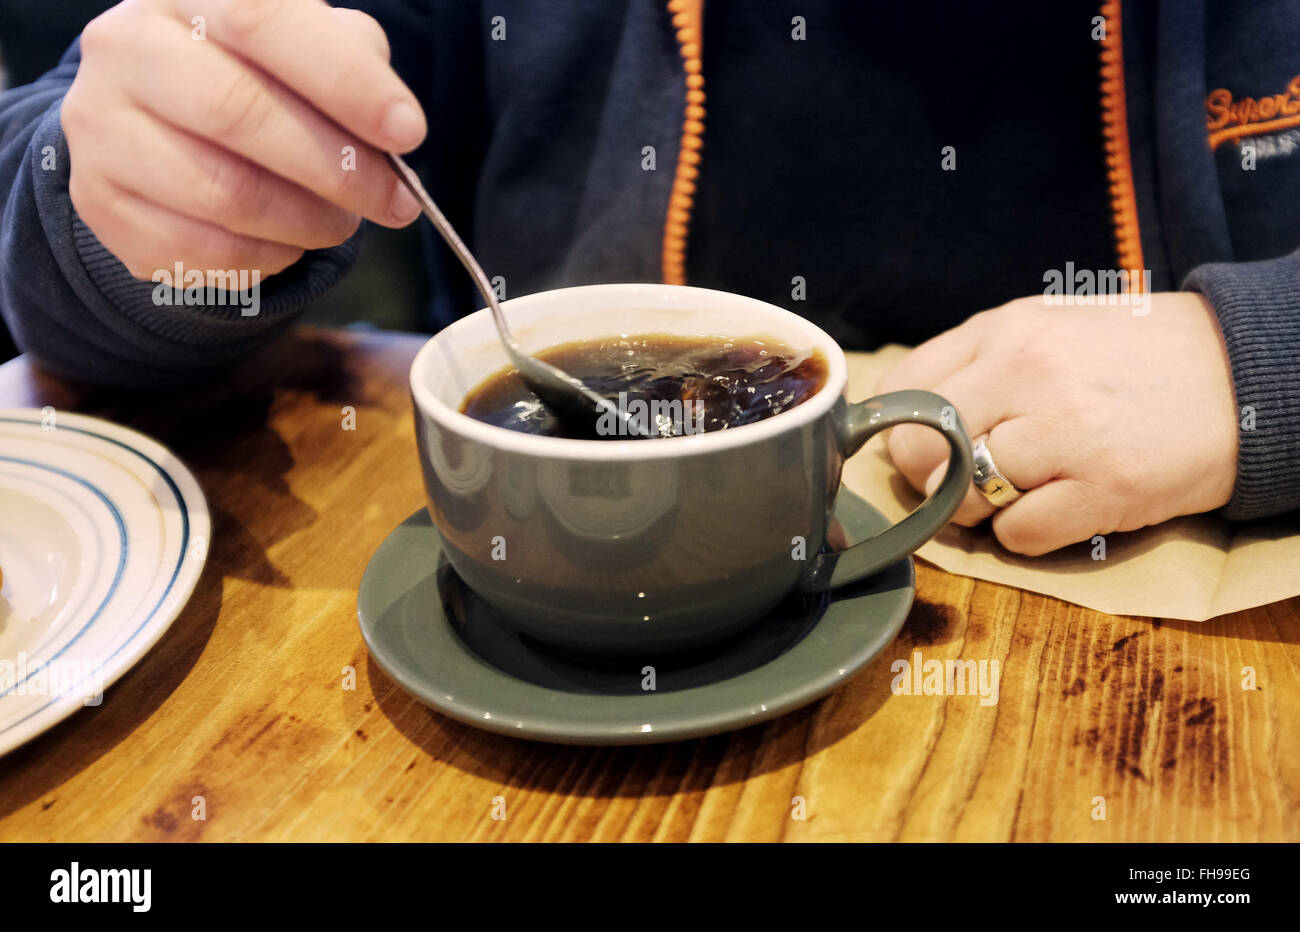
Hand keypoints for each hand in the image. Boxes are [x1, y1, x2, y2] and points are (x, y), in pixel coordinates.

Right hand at [62, 0, 426, 280]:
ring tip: (343, 222)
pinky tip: (291, 242)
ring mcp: (102, 130)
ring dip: (308, 221)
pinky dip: (268, 257)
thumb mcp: (304, 45)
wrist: (155, 122)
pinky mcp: (104, 205)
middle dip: (338, 169)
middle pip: (238, 113)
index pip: (264, 22)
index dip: (345, 81)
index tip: (407, 132)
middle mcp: (125, 50)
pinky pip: (204, 251)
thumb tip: (392, 124)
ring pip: (224, 194)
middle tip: (395, 202)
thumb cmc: (253, 76)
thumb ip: (351, 61)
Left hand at [875, 292, 1239, 554]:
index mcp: (1005, 331)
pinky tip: (1059, 508)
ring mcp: (1065, 431)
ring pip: (960, 497)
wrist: (1245, 375)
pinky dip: (1024, 535)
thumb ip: (977, 363)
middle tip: (966, 482)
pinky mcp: (1104, 488)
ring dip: (978, 511)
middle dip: (931, 478)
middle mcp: (1026, 373)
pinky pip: (1016, 535)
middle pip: (919, 450)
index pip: (904, 391)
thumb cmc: (1134, 358)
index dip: (903, 430)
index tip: (925, 448)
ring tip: (1023, 491)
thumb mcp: (1047, 329)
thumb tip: (905, 417)